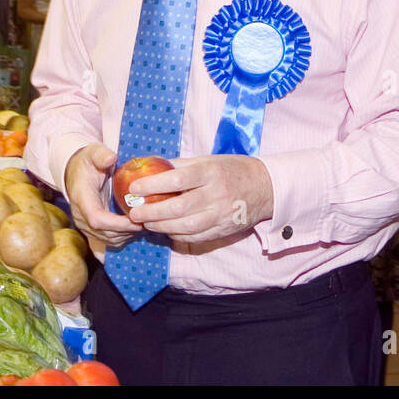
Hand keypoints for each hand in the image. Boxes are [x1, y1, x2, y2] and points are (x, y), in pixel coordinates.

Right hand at [63, 143, 141, 248]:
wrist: (75, 172)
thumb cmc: (87, 162)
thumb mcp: (93, 152)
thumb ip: (101, 154)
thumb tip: (112, 158)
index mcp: (81, 198)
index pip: (96, 218)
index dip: (116, 224)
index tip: (135, 219)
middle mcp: (81, 215)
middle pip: (104, 232)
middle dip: (127, 230)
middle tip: (147, 220)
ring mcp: (85, 224)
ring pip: (108, 239)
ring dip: (127, 234)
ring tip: (144, 222)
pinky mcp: (92, 228)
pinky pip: (109, 239)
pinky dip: (124, 236)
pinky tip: (136, 225)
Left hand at [125, 154, 273, 243]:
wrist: (265, 187)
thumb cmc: (232, 169)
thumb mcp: (208, 160)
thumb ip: (181, 166)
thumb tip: (150, 167)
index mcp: (210, 172)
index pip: (177, 180)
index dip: (153, 185)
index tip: (134, 188)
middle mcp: (216, 194)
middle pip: (178, 208)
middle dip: (152, 212)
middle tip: (134, 213)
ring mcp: (220, 215)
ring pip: (185, 227)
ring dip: (161, 227)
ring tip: (146, 223)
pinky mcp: (223, 230)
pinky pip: (195, 237)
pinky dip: (177, 235)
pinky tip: (166, 230)